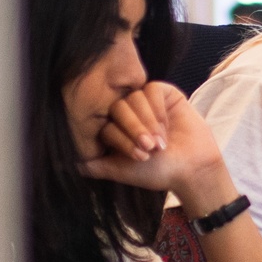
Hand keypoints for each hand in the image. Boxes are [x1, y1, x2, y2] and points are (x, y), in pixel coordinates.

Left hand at [79, 83, 228, 207]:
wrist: (193, 168)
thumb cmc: (158, 172)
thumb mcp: (121, 171)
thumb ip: (95, 166)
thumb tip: (68, 163)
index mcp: (116, 130)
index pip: (106, 124)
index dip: (121, 139)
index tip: (140, 157)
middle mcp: (128, 114)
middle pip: (118, 107)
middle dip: (134, 129)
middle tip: (150, 148)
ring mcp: (145, 102)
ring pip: (134, 98)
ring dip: (148, 121)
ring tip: (161, 141)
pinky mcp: (164, 93)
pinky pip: (151, 89)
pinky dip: (158, 108)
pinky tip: (168, 124)